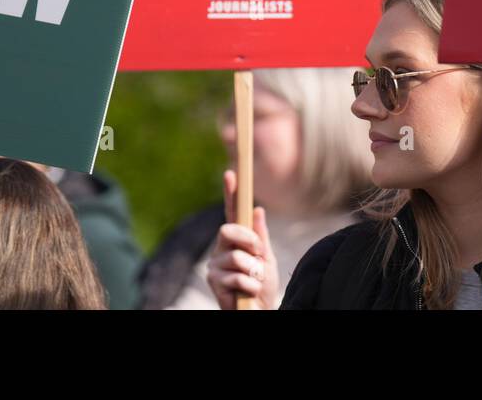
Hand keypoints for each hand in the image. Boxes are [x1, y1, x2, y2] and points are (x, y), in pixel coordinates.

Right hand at [206, 169, 280, 309]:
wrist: (260, 310)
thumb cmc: (263, 285)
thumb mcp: (267, 258)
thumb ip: (261, 236)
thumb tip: (258, 209)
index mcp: (237, 240)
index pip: (233, 212)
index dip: (230, 193)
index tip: (231, 172)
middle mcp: (222, 249)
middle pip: (227, 230)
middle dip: (248, 240)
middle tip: (259, 254)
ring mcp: (215, 265)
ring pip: (236, 257)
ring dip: (254, 272)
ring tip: (255, 281)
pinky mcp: (213, 282)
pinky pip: (236, 276)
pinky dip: (250, 286)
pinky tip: (249, 293)